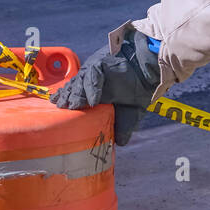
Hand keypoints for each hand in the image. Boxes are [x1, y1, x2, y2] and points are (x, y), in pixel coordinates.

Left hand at [51, 31, 159, 145]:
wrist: (149, 70)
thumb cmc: (139, 88)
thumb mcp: (131, 112)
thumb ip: (124, 126)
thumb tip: (121, 143)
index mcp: (96, 90)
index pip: (76, 93)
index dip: (66, 100)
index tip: (59, 109)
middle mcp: (92, 80)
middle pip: (74, 87)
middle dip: (67, 98)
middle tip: (62, 109)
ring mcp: (96, 71)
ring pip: (80, 81)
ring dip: (76, 94)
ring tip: (73, 107)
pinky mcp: (103, 65)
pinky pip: (94, 76)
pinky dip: (92, 88)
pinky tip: (93, 100)